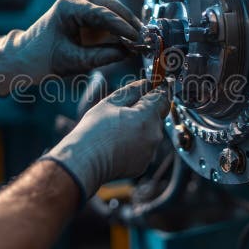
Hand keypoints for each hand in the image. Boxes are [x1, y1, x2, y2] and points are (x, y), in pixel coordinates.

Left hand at [0, 0, 140, 93]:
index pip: (102, 13)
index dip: (122, 26)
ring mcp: (84, 6)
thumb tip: (127, 53)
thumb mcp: (73, 61)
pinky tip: (133, 41)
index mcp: (69, 6)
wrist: (28, 58)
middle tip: (145, 38)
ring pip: (114, 10)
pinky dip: (122, 29)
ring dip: (128, 24)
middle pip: (112, 6)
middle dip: (130, 22)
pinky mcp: (90, 17)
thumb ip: (101, 57)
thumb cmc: (45, 58)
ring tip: (142, 41)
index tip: (137, 37)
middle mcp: (78, 1)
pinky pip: (111, 19)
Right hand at [40, 80, 171, 200]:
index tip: (155, 85)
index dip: (159, 90)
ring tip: (115, 131)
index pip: (163, 98)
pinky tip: (117, 144)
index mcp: (147, 117)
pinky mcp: (143, 165)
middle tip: (121, 112)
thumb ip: (133, 90)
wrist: (85, 161)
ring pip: (149, 133)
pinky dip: (134, 145)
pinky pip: (143, 149)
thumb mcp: (110, 103)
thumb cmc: (94, 131)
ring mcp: (150, 152)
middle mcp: (154, 135)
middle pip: (156, 117)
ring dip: (139, 129)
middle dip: (144, 112)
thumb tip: (147, 83)